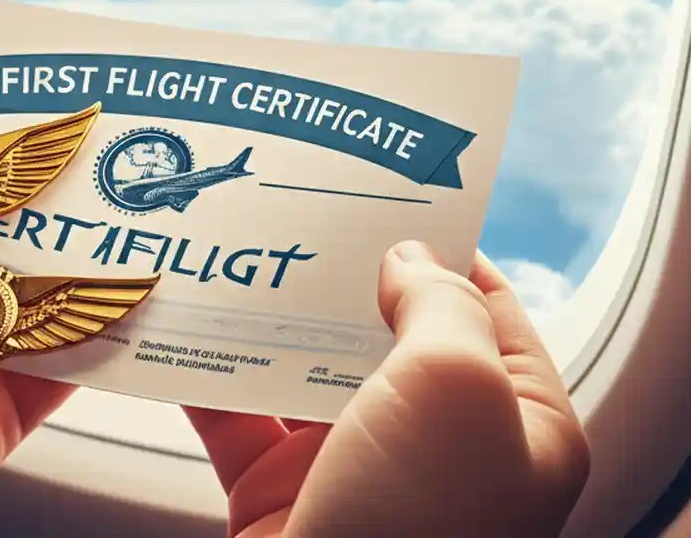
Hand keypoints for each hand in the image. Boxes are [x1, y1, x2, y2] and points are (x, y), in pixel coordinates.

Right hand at [186, 242, 590, 536]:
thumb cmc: (417, 526)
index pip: (485, 303)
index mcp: (515, 421)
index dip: (438, 240)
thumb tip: (408, 256)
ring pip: (306, 367)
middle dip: (337, 269)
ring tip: (225, 249)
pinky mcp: (282, 495)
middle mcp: (439, 445)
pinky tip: (175, 328)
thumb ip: (439, 303)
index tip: (381, 186)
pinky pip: (239, 417)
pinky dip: (206, 374)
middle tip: (290, 203)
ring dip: (265, 314)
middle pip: (385, 329)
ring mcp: (357, 470)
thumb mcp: (456, 388)